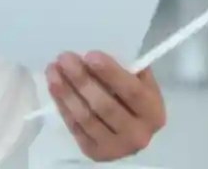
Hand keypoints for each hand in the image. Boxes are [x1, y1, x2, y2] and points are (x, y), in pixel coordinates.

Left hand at [45, 51, 165, 161]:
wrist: (130, 131)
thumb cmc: (133, 99)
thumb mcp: (140, 82)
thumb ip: (127, 70)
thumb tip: (96, 56)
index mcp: (153, 112)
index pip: (132, 91)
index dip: (110, 73)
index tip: (90, 55)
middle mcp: (138, 135)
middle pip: (104, 105)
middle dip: (81, 79)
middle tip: (64, 58)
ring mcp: (116, 148)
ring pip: (86, 117)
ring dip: (66, 91)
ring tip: (53, 69)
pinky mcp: (95, 152)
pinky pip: (74, 127)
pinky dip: (62, 104)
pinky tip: (54, 86)